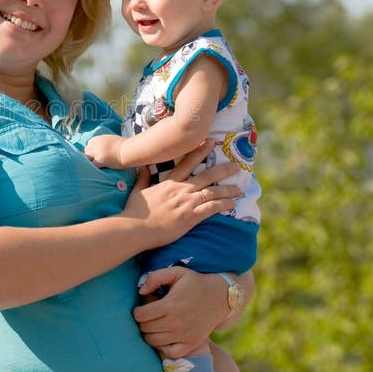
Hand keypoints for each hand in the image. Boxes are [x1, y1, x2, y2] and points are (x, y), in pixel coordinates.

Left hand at [85, 134, 124, 167]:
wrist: (128, 150)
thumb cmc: (124, 146)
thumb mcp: (112, 140)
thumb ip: (105, 143)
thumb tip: (103, 149)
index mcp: (98, 139)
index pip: (88, 145)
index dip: (91, 151)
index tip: (95, 156)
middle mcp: (95, 144)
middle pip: (86, 151)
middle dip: (90, 157)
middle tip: (95, 162)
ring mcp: (97, 152)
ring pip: (87, 158)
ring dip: (91, 162)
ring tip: (96, 167)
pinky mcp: (100, 160)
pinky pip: (92, 165)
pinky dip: (95, 167)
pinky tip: (99, 169)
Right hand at [120, 156, 240, 249]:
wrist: (134, 228)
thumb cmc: (134, 211)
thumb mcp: (138, 190)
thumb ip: (143, 178)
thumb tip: (142, 166)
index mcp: (169, 182)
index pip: (187, 163)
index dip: (200, 151)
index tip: (211, 143)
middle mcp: (180, 190)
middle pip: (206, 176)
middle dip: (223, 170)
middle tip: (236, 166)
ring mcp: (186, 203)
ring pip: (212, 192)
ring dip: (227, 190)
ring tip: (239, 188)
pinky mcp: (189, 217)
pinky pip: (211, 209)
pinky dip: (223, 205)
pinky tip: (232, 204)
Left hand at [133, 267, 254, 357]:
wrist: (220, 296)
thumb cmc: (195, 282)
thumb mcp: (176, 272)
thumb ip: (155, 277)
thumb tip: (140, 291)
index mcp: (170, 305)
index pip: (141, 316)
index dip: (137, 313)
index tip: (140, 310)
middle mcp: (176, 322)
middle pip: (146, 329)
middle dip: (142, 323)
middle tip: (147, 318)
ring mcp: (185, 335)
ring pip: (154, 342)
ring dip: (149, 335)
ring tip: (153, 326)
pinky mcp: (192, 343)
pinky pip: (170, 353)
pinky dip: (163, 348)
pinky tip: (164, 338)